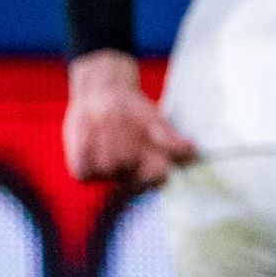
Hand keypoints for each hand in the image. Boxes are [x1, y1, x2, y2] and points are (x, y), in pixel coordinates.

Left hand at [63, 49, 196, 184]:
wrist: (101, 98)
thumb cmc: (134, 111)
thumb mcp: (154, 120)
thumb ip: (169, 137)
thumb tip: (193, 149)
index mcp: (152, 168)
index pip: (158, 176)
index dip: (149, 156)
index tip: (145, 130)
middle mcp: (131, 178)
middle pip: (127, 163)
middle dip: (122, 133)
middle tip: (118, 113)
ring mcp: (106, 177)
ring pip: (105, 164)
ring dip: (104, 134)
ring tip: (104, 116)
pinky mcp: (84, 172)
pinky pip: (83, 163)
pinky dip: (85, 141)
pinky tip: (88, 127)